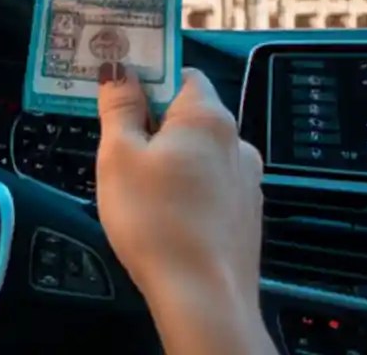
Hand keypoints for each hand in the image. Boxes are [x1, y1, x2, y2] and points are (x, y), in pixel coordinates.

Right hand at [95, 65, 263, 304]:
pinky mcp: (248, 215)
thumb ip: (118, 107)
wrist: (204, 297)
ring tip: (140, 192)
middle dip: (154, 125)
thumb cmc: (155, 221)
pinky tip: (167, 218)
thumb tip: (118, 69)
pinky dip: (190, 190)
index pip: (181, 72)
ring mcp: (248, 181)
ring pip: (201, 154)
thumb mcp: (119, 157)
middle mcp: (238, 142)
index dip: (147, 78)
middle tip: (119, 150)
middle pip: (190, 115)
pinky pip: (212, 186)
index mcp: (208, 117)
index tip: (118, 97)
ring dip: (172, 160)